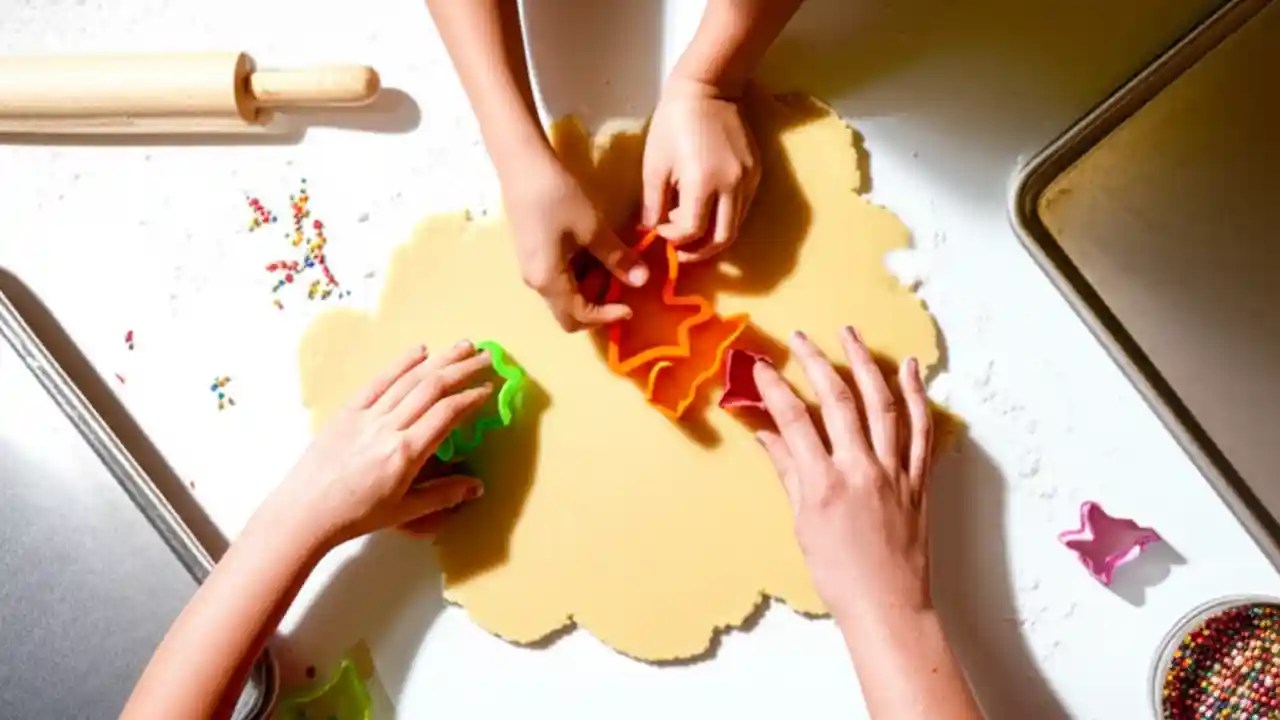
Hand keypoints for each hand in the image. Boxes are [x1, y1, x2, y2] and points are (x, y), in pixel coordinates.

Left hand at [268, 342, 494, 547]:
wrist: (305, 511)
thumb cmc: (356, 515)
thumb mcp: (404, 512)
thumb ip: (443, 495)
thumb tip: (477, 486)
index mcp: (405, 453)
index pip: (446, 415)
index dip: (470, 398)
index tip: (488, 388)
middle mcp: (388, 427)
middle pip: (431, 388)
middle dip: (461, 369)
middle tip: (485, 357)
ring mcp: (366, 415)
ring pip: (408, 380)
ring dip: (438, 360)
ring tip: (462, 346)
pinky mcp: (347, 411)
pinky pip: (378, 381)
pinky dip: (400, 363)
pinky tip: (419, 351)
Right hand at [505, 155, 648, 330]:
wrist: (522, 164)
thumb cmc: (557, 196)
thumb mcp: (592, 227)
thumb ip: (616, 257)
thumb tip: (642, 281)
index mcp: (548, 280)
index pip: (578, 316)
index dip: (606, 316)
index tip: (631, 308)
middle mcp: (535, 282)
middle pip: (567, 313)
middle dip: (596, 309)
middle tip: (622, 292)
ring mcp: (531, 268)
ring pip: (563, 296)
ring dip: (589, 292)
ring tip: (613, 271)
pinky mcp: (532, 254)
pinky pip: (558, 278)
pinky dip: (579, 278)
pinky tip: (594, 256)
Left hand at [643, 76, 759, 262]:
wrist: (708, 89)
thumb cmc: (673, 123)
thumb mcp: (654, 163)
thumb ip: (652, 203)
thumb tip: (651, 230)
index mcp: (703, 182)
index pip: (692, 231)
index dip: (674, 239)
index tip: (660, 231)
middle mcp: (732, 186)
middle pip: (722, 240)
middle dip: (699, 252)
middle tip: (680, 251)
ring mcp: (748, 181)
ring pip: (735, 227)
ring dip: (713, 238)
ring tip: (692, 234)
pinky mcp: (756, 174)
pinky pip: (742, 209)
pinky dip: (724, 219)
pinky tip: (707, 211)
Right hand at [753, 328, 933, 619]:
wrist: (888, 606)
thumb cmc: (839, 574)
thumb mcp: (802, 523)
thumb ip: (787, 471)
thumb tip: (765, 434)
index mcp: (824, 484)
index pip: (793, 420)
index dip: (774, 387)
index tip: (761, 365)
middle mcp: (860, 470)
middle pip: (838, 401)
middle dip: (816, 362)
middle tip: (800, 338)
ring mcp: (894, 471)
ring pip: (882, 404)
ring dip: (865, 364)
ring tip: (849, 335)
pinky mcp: (918, 479)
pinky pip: (921, 429)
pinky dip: (917, 396)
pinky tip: (909, 369)